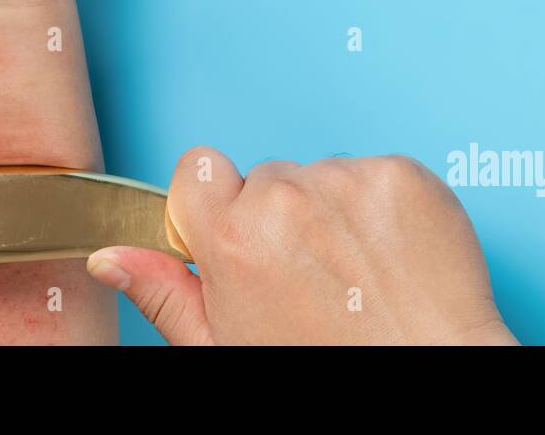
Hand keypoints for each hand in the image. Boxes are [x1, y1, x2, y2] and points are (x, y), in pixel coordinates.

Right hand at [87, 148, 517, 344]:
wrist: (431, 376)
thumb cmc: (332, 372)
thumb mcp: (228, 346)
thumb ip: (166, 293)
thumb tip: (113, 258)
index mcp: (234, 236)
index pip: (197, 168)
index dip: (217, 205)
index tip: (240, 236)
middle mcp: (288, 197)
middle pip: (266, 177)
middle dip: (283, 216)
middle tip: (313, 278)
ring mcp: (350, 181)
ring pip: (323, 174)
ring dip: (335, 211)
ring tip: (358, 274)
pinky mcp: (402, 174)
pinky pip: (375, 172)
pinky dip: (384, 206)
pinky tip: (392, 257)